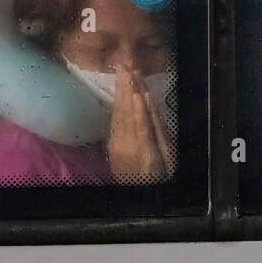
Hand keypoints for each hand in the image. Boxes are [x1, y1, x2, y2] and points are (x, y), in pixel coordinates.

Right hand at [106, 66, 175, 182]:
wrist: (140, 198)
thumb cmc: (131, 181)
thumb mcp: (120, 161)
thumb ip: (119, 141)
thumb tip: (118, 121)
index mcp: (116, 142)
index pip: (117, 112)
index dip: (119, 92)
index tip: (121, 74)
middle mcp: (122, 141)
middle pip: (123, 109)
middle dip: (124, 86)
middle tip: (123, 64)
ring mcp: (133, 146)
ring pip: (132, 114)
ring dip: (131, 92)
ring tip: (130, 74)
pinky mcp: (145, 151)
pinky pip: (142, 128)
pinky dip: (140, 112)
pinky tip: (139, 97)